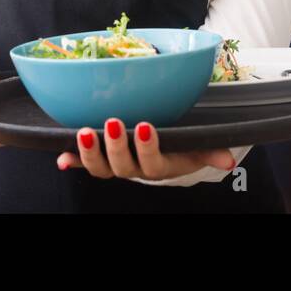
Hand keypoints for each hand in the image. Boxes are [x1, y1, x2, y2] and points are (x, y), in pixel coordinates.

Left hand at [56, 119, 235, 179]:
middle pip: (122, 166)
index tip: (147, 125)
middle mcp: (133, 169)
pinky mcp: (100, 159)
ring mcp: (114, 165)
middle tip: (113, 122)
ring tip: (85, 131)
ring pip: (100, 167)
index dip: (148, 147)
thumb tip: (229, 159)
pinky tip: (61, 159)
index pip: (153, 162)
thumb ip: (211, 151)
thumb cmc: (181, 146)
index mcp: (158, 166)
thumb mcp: (197, 148)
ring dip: (90, 152)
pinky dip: (72, 161)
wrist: (164, 155)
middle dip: (116, 145)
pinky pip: (83, 163)